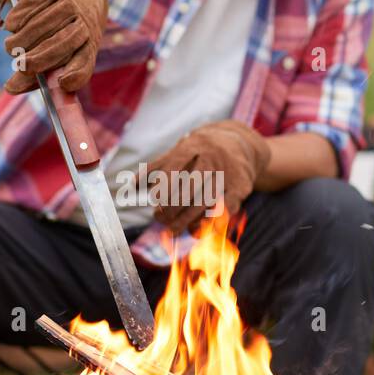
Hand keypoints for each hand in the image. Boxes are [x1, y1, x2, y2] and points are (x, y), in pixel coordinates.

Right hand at [2, 0, 107, 93]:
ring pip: (46, 22)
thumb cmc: (65, 29)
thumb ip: (36, 73)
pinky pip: (37, 1)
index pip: (85, 63)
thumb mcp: (58, 51)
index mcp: (89, 45)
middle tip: (20, 67)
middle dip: (39, 57)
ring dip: (24, 37)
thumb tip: (11, 89)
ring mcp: (72, 2)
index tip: (61, 83)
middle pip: (64, 42)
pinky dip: (20, 15)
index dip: (75, 74)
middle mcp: (85, 22)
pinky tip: (10, 25)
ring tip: (9, 47)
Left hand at [146, 121, 270, 233]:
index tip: (156, 206)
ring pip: (207, 201)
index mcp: (192, 147)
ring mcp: (228, 172)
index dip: (164, 189)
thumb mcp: (179, 151)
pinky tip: (197, 230)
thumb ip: (156, 167)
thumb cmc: (200, 152)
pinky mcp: (241, 186)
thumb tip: (132, 184)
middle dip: (173, 208)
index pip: (175, 169)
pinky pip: (225, 210)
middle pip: (190, 188)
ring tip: (174, 229)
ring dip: (188, 220)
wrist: (239, 144)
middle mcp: (211, 158)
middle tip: (161, 219)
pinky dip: (210, 223)